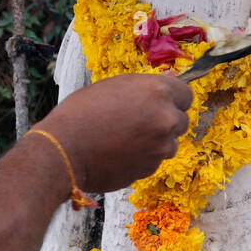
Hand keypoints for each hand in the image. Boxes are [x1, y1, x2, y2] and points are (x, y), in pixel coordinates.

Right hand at [32, 73, 192, 192]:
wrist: (65, 150)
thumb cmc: (81, 112)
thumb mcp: (113, 87)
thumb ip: (144, 88)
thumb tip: (169, 81)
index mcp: (157, 91)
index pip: (185, 95)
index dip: (173, 100)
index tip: (162, 104)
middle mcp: (165, 118)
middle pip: (182, 121)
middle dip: (166, 123)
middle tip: (140, 124)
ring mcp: (160, 146)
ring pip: (170, 144)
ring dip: (156, 143)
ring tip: (127, 141)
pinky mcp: (151, 168)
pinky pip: (155, 162)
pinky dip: (143, 159)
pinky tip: (120, 154)